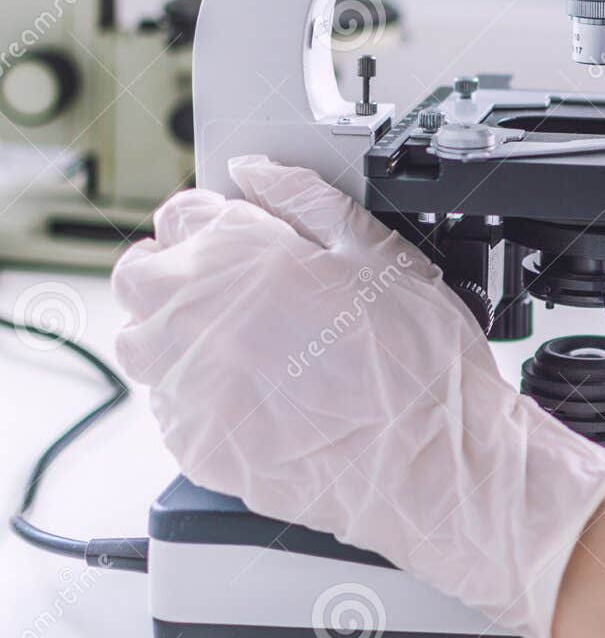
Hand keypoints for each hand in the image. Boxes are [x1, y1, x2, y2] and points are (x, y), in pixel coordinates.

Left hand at [112, 156, 604, 637]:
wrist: (429, 466)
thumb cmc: (418, 364)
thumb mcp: (380, 253)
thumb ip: (306, 198)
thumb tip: (259, 171)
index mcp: (235, 254)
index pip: (181, 214)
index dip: (221, 223)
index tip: (250, 242)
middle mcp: (191, 316)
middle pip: (142, 276)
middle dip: (183, 273)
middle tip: (246, 292)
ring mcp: (184, 385)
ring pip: (145, 343)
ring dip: (180, 333)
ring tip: (253, 347)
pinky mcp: (192, 444)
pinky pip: (172, 405)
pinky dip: (203, 394)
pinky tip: (265, 396)